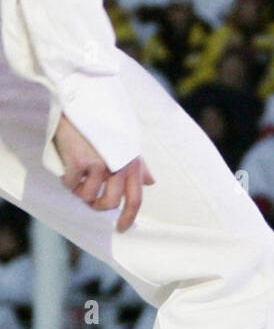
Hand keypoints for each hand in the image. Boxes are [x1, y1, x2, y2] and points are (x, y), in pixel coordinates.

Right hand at [54, 114, 154, 233]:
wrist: (80, 99)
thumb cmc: (102, 122)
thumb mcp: (126, 140)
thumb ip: (138, 163)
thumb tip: (151, 182)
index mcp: (132, 161)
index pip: (136, 197)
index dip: (129, 217)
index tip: (122, 229)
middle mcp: (119, 164)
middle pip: (110, 203)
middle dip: (97, 206)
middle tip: (88, 198)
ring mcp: (100, 164)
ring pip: (88, 197)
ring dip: (79, 192)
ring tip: (75, 177)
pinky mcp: (80, 161)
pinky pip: (70, 185)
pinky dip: (66, 181)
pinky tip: (66, 168)